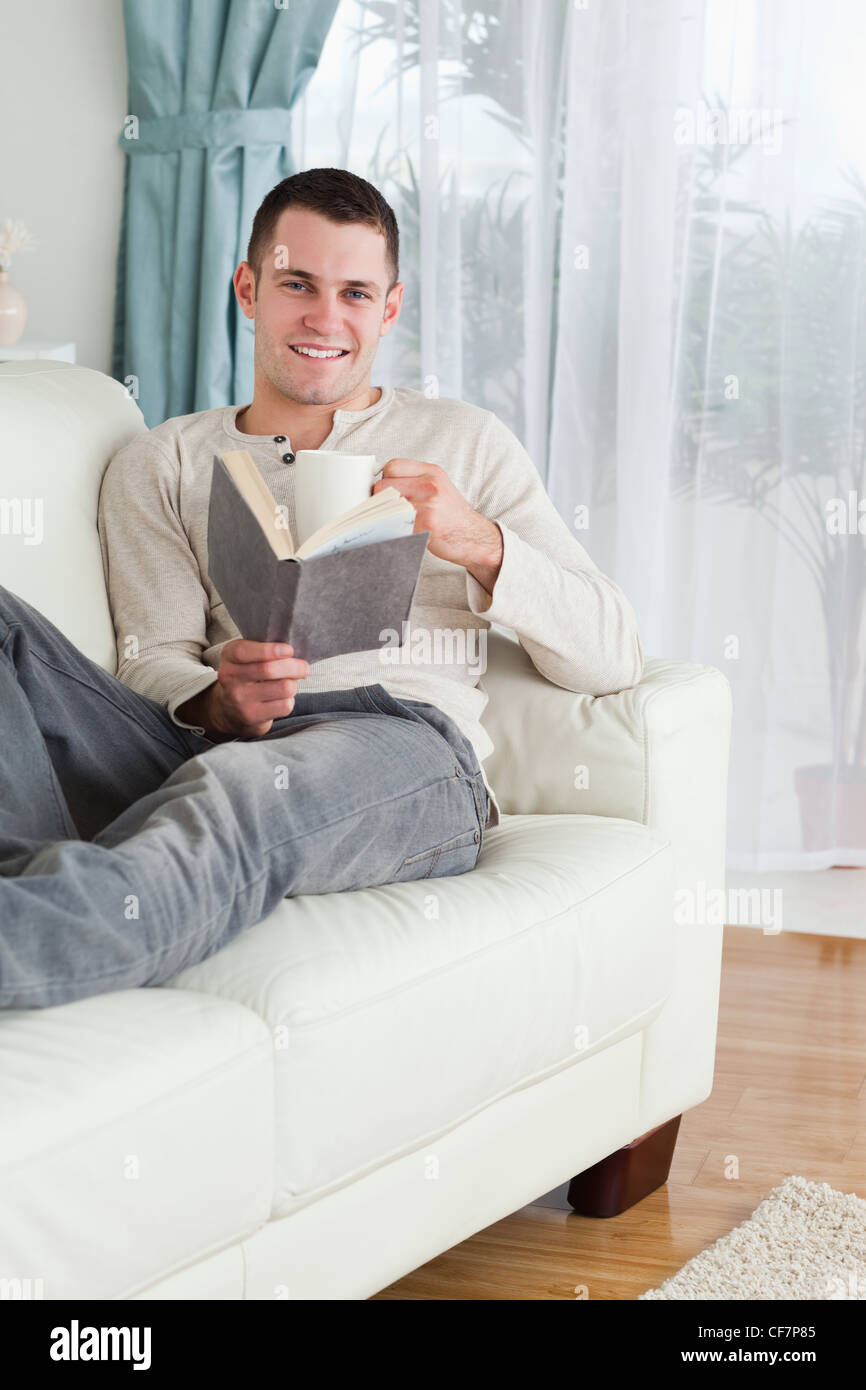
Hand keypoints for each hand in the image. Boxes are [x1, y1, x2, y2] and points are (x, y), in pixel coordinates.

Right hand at [179, 640, 310, 738]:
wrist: (229, 710)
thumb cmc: (248, 676)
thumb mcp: (248, 657)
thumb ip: (266, 650)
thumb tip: (295, 654)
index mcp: (229, 656)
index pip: (244, 651)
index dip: (270, 650)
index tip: (289, 650)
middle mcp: (230, 677)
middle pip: (270, 670)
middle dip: (295, 667)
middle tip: (304, 667)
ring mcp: (239, 699)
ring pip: (283, 688)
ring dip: (293, 684)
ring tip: (289, 684)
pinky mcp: (251, 716)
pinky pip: (284, 705)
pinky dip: (289, 701)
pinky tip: (282, 699)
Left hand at [373, 458, 502, 589]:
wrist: (475, 538)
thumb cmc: (452, 516)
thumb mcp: (438, 488)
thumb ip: (413, 482)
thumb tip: (378, 487)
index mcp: (432, 472)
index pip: (392, 466)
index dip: (384, 480)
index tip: (386, 493)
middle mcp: (431, 484)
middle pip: (384, 485)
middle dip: (380, 500)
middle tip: (388, 511)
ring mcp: (429, 504)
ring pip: (386, 506)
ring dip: (384, 516)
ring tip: (395, 522)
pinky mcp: (426, 525)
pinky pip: (396, 525)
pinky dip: (393, 530)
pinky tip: (403, 533)